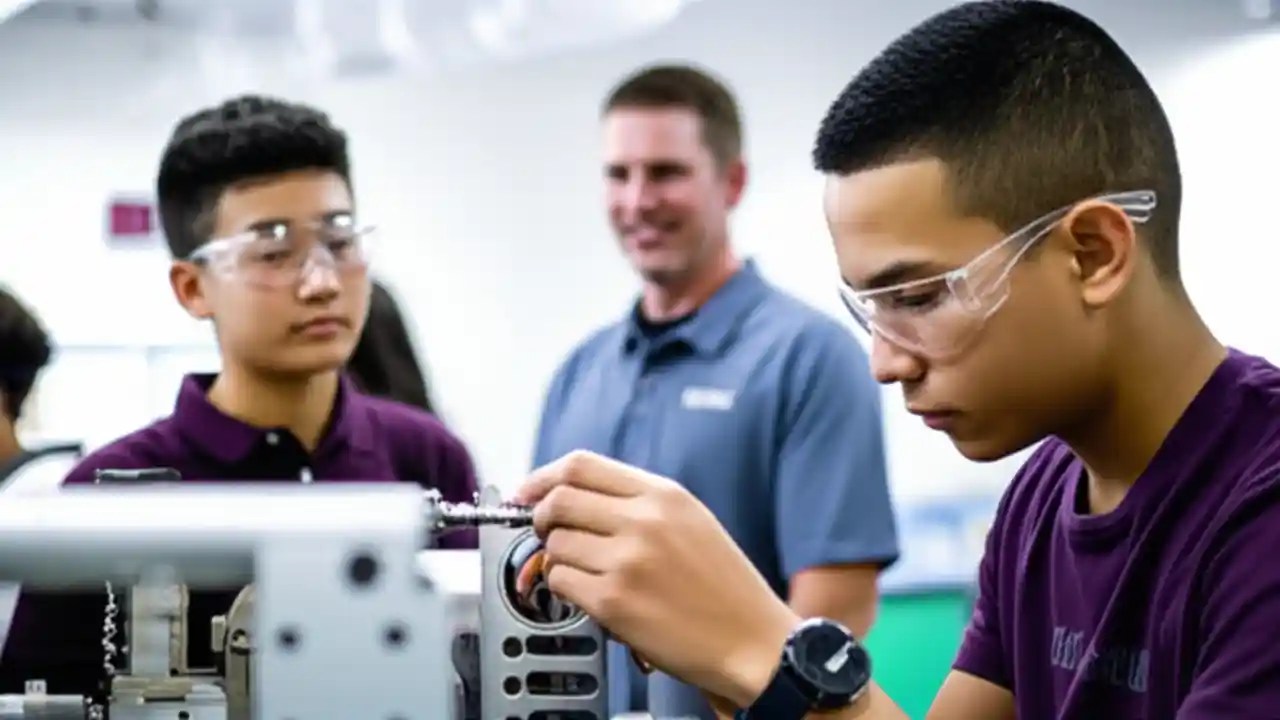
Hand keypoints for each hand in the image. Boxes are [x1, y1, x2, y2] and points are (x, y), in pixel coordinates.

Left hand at [515, 450, 801, 707]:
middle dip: (541, 518)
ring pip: (555, 545)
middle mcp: (644, 521)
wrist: (753, 641)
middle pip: (558, 499)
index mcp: (663, 495)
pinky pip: (560, 582)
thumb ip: (638, 503)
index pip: (580, 465)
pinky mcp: (613, 601)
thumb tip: (575, 497)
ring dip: (558, 560)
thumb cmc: (723, 588)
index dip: (542, 477)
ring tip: (585, 573)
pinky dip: (565, 589)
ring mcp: (627, 560)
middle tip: (548, 535)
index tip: (527, 492)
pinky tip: (591, 596)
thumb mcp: (690, 522)